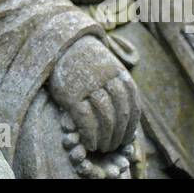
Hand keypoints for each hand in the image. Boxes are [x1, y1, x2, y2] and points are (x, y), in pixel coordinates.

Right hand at [47, 36, 137, 153]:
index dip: (131, 127)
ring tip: (102, 148)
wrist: (60, 44)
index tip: (127, 140)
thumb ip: (119, 87)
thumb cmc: (85, 62)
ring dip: (106, 138)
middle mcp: (107, 79)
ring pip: (106, 118)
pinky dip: (90, 135)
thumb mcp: (107, 69)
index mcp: (120, 73)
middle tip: (114, 148)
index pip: (133, 106)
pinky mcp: (72, 94)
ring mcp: (89, 86)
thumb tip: (130, 117)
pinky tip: (89, 144)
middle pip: (121, 114)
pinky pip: (86, 120)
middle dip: (119, 135)